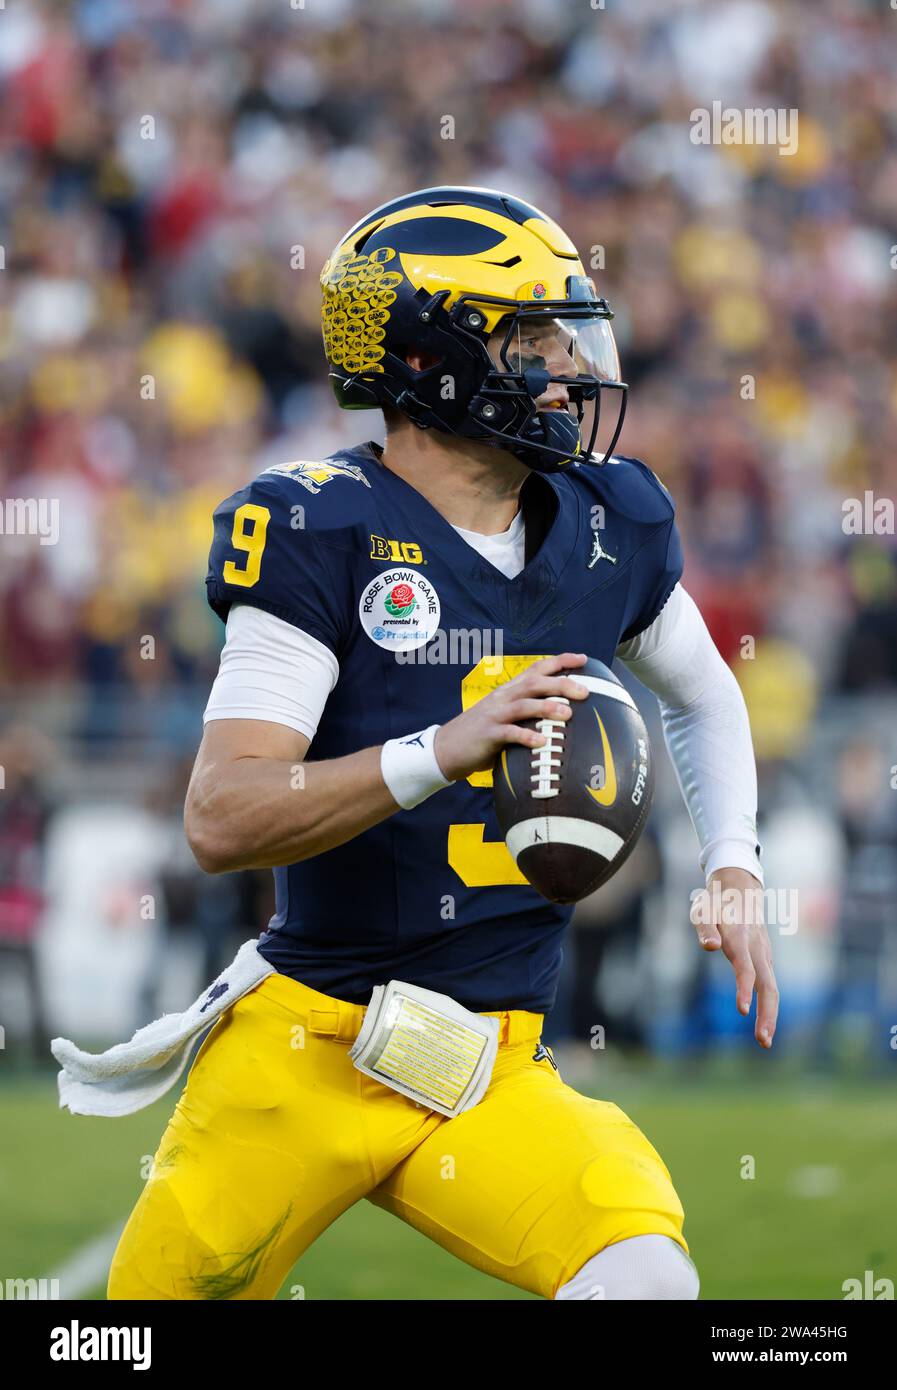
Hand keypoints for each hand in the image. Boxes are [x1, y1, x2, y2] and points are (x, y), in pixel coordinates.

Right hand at [434, 652, 589, 782]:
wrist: (445, 748)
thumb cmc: (482, 733)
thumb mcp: (504, 715)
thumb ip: (527, 711)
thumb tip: (561, 713)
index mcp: (509, 690)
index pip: (537, 668)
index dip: (561, 661)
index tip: (583, 659)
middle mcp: (503, 698)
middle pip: (535, 683)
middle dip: (561, 684)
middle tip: (585, 692)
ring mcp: (494, 715)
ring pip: (523, 705)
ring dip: (547, 708)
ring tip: (568, 714)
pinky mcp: (488, 734)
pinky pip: (509, 734)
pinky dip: (526, 736)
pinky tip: (542, 742)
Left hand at [692, 867, 778, 1048]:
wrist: (740, 887)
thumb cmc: (716, 902)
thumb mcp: (702, 909)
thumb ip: (705, 928)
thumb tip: (710, 947)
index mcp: (740, 936)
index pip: (745, 966)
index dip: (744, 988)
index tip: (742, 1011)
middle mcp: (757, 948)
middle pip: (768, 985)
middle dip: (768, 1013)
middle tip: (763, 1041)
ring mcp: (764, 954)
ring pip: (772, 988)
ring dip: (770, 1015)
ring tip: (764, 1041)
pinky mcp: (765, 959)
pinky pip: (770, 985)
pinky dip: (770, 1006)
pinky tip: (765, 1023)